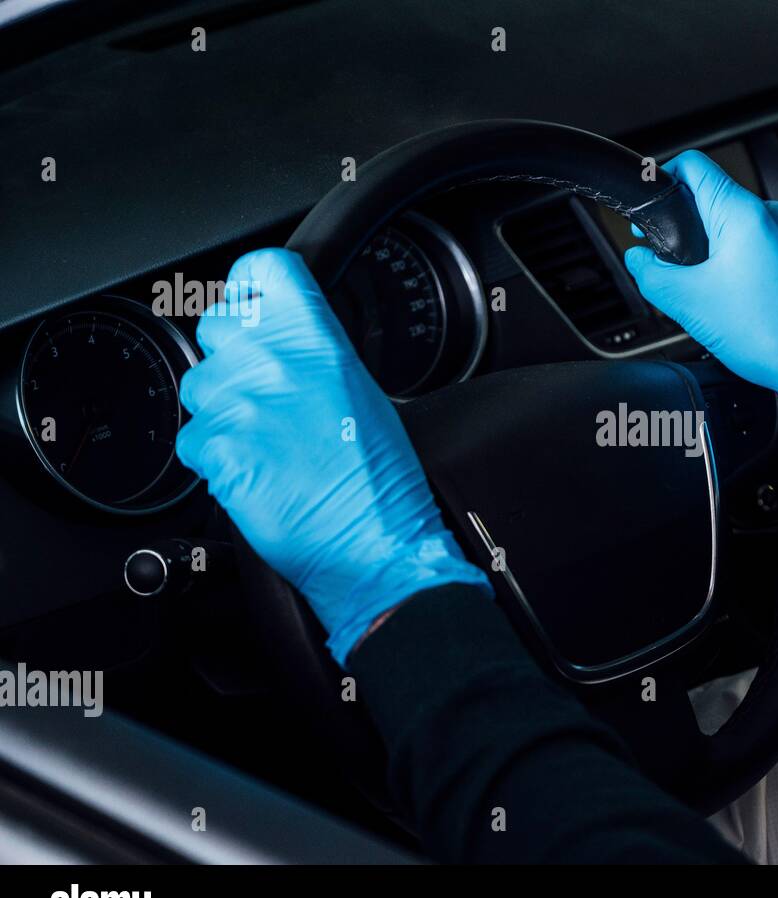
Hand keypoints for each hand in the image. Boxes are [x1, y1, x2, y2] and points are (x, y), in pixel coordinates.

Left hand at [176, 249, 489, 665]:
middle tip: (264, 394)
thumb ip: (316, 356)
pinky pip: (194, 440)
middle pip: (218, 325)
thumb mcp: (364, 394)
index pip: (261, 269)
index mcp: (319, 341)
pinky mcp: (216, 449)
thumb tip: (286, 346)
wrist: (375, 544)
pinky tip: (256, 472)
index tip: (255, 304)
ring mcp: (240, 404)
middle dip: (234, 357)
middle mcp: (274, 363)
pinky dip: (217, 458)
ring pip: (199, 386)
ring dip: (223, 411)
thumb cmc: (380, 481)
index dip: (252, 287)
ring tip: (265, 443)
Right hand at [624, 150, 777, 484]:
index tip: (654, 204)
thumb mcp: (689, 304)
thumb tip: (638, 260)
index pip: (695, 166)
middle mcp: (776, 216)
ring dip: (722, 251)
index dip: (665, 177)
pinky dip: (751, 266)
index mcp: (744, 214)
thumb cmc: (769, 335)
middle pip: (719, 201)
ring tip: (714, 290)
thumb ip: (652, 274)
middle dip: (691, 228)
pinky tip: (746, 299)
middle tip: (676, 261)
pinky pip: (771, 250)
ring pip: (746, 229)